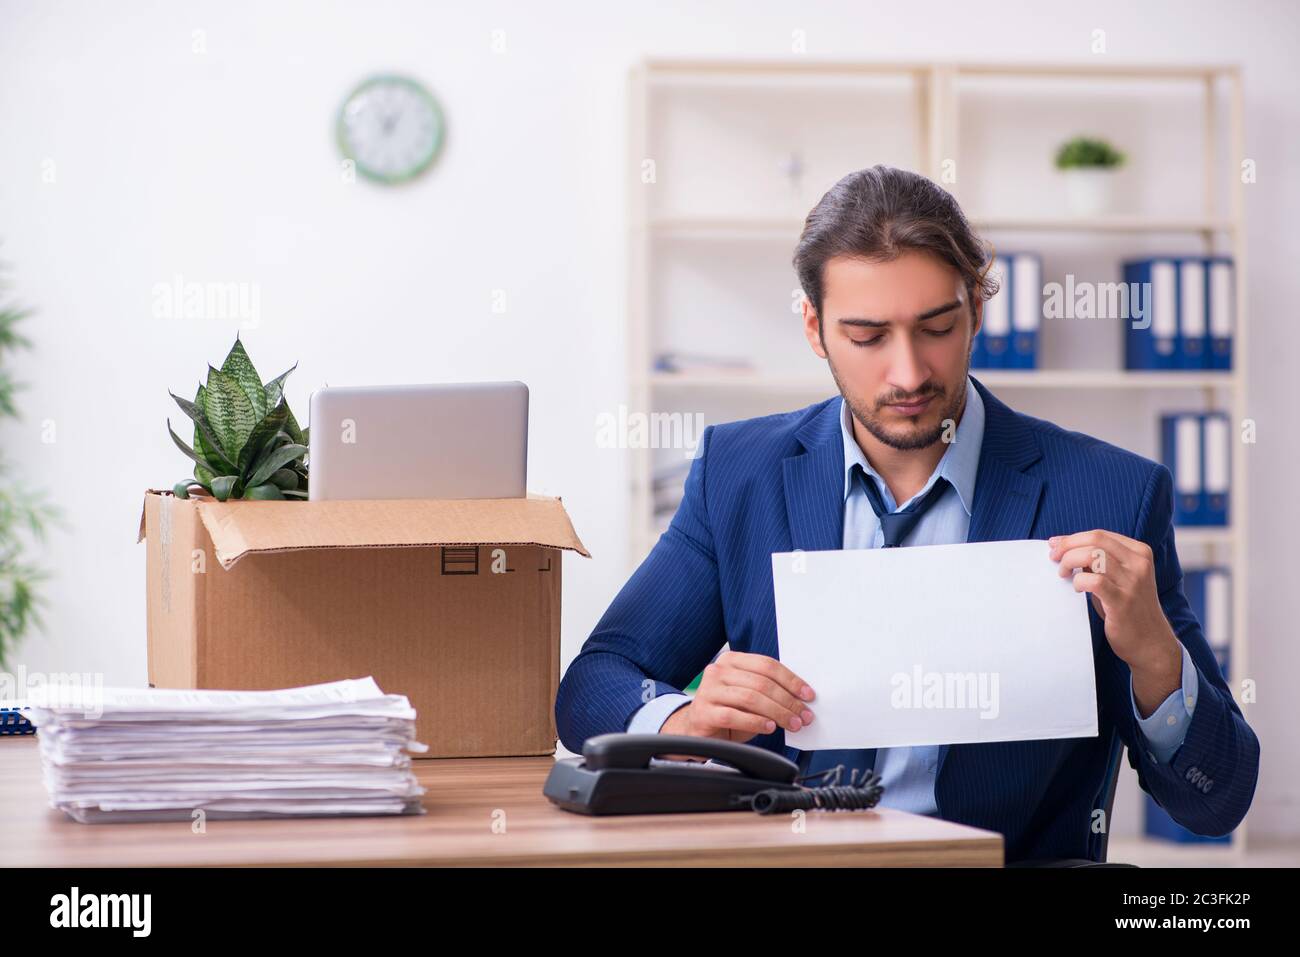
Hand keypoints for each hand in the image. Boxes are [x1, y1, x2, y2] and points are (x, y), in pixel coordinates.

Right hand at [659, 651, 815, 751]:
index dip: (791, 680)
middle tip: (804, 715)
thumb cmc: (728, 710)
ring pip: (751, 698)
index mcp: (732, 660)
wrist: (697, 728)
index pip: (767, 665)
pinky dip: (756, 722)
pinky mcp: (703, 711)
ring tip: (792, 723)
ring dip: (777, 713)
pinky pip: (734, 715)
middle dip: (788, 701)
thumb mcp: (749, 696)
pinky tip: (769, 727)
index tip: (808, 695)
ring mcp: (708, 690)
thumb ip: (769, 692)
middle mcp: (718, 670)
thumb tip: (800, 700)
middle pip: (761, 682)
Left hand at [1049, 530, 1181, 715]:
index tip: (1055, 545)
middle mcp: (1139, 563)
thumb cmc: (1127, 608)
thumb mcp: (1118, 577)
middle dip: (1067, 546)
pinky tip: (1077, 588)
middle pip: (1095, 540)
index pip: (1100, 535)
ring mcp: (1133, 582)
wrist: (1150, 642)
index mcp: (1139, 553)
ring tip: (1063, 574)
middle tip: (1053, 558)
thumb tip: (1063, 546)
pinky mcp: (1123, 601)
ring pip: (1093, 556)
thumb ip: (1099, 561)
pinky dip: (1079, 581)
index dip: (1072, 538)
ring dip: (1069, 562)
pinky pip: (1093, 581)